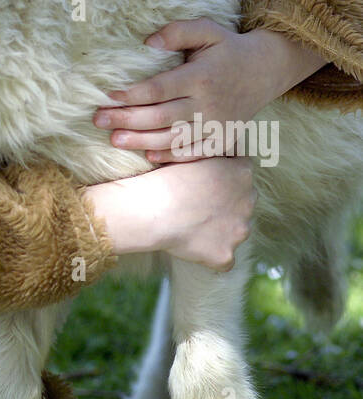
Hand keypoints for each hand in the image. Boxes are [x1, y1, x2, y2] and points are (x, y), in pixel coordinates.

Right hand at [88, 157, 256, 269]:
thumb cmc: (166, 175)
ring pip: (235, 230)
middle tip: (197, 203)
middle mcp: (249, 200)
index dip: (221, 178)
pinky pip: (222, 259)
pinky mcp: (225, 254)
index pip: (241, 172)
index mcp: (242, 171)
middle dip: (226, 203)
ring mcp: (239, 230)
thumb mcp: (191, 150)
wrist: (151, 208)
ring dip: (219, 229)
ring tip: (191, 224)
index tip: (203, 182)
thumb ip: (211, 149)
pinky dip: (210, 254)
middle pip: (242, 202)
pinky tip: (192, 246)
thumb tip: (217, 139)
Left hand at [92, 18, 327, 162]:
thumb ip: (178, 31)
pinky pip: (195, 153)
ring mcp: (217, 125)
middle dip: (127, 119)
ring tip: (114, 140)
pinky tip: (148, 155)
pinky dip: (172, 156)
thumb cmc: (228, 48)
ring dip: (142, 141)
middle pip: (161, 116)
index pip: (160, 88)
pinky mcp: (223, 139)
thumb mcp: (207, 29)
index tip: (108, 96)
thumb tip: (148, 42)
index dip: (132, 94)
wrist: (266, 69)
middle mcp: (209, 104)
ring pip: (174, 138)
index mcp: (201, 77)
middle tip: (98, 120)